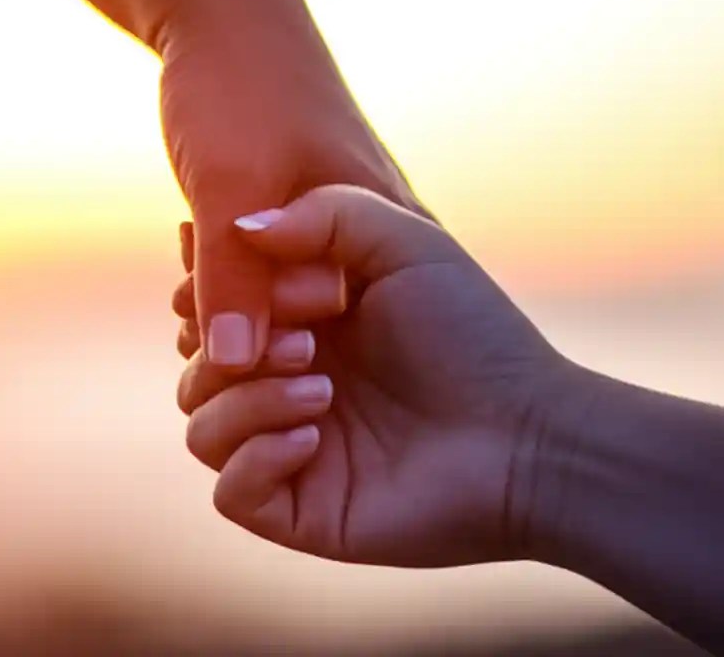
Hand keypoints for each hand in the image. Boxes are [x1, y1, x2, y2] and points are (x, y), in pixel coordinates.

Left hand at [161, 26, 428, 371]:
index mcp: (379, 229)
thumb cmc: (239, 88)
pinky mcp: (303, 221)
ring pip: (283, 301)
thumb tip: (237, 366)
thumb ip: (234, 277)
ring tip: (190, 299)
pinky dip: (231, 281)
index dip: (268, 344)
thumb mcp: (229, 186)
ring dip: (234, 307)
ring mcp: (337, 228)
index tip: (214, 338)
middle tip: (192, 318)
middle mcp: (368, 236)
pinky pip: (268, 275)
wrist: (225, 18)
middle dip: (250, 329)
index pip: (331, 327)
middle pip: (310, 321)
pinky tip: (196, 275)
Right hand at [174, 186, 567, 566]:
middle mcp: (287, 386)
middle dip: (230, 345)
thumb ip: (322, 214)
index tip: (214, 266)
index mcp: (303, 326)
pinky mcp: (298, 509)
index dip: (205, 288)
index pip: (215, 309)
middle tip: (306, 339)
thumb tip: (237, 227)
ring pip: (199, 426)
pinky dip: (255, 457)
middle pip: (196, 366)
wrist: (526, 440)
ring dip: (246, 400)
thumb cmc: (474, 337)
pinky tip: (313, 437)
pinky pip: (228, 490)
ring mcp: (288, 450)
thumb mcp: (405, 243)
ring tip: (321, 388)